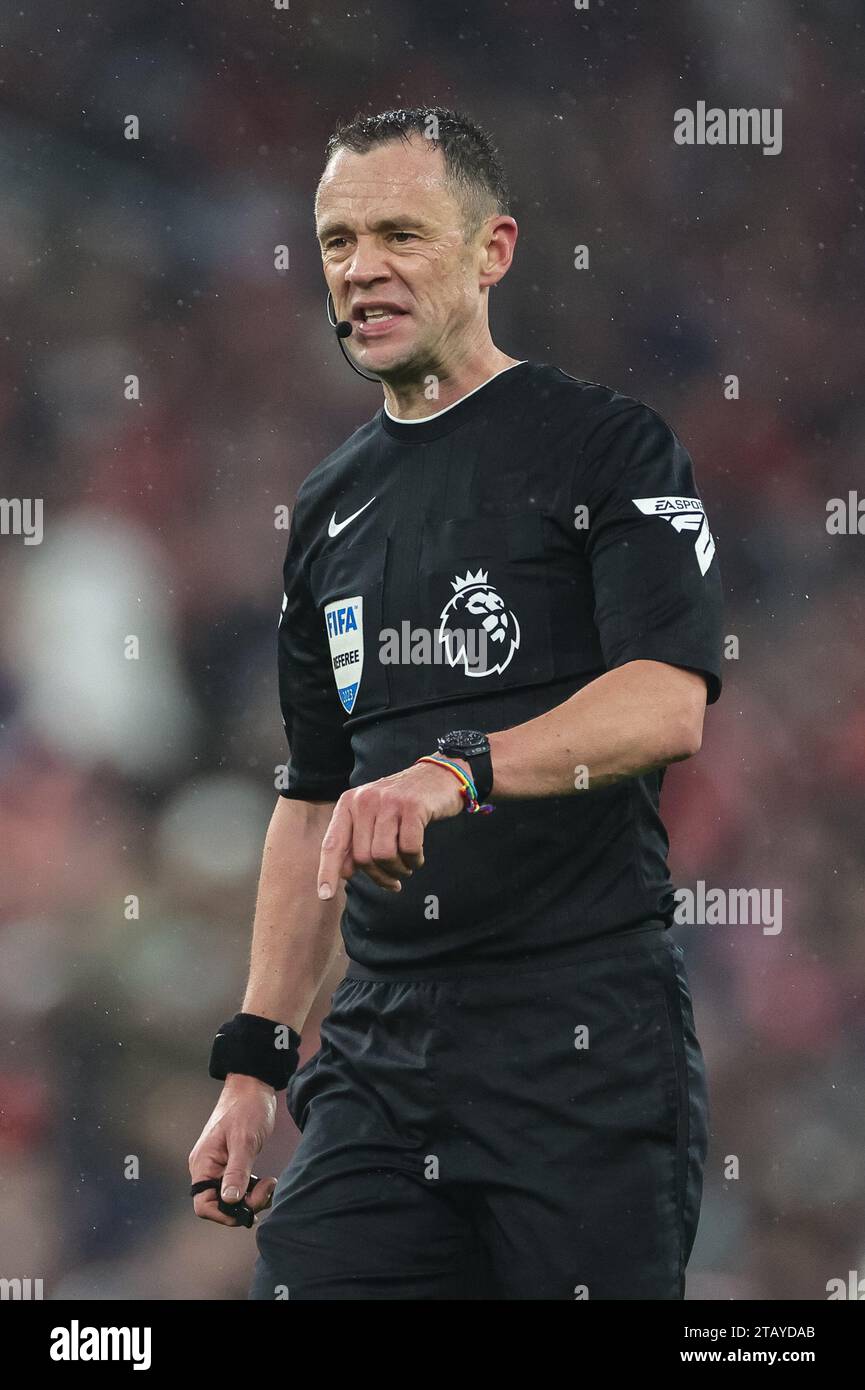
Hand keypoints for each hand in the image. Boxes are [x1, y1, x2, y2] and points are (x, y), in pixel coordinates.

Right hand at [188, 1075, 278, 1227]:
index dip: (224, 1213)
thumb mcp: (244, 1140)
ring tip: (269, 1184)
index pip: (203, 1205)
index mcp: (203, 1163)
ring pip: (231, 1198)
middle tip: (266, 1190)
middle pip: (219, 1204)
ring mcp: (219, 1166)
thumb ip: (236, 1171)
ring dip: (251, 1198)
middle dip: (243, 1205)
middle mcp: (207, 1168)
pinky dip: (253, 1190)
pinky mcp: (232, 1163)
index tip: (248, 1208)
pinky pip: (239, 1187)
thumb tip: (229, 1200)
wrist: (253, 1086)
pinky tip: (266, 1181)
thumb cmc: (246, 1108)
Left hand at [317, 757, 468, 895]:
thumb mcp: (372, 817)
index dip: (327, 871)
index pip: (332, 843)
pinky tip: (417, 856)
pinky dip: (414, 859)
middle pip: (363, 857)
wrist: (437, 775)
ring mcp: (389, 801)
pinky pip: (409, 847)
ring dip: (398, 869)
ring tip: (407, 866)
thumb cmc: (402, 803)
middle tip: (394, 879)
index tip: (324, 896)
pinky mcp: (413, 806)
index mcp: (348, 803)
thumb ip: (356, 842)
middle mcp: (364, 800)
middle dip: (380, 875)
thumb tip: (345, 873)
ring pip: (384, 855)